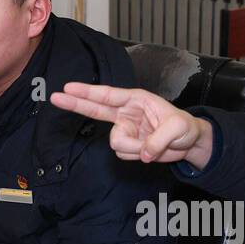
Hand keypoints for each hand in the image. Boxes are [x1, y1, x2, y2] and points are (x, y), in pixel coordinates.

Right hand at [51, 83, 213, 169]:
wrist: (188, 143)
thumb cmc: (184, 127)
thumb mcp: (178, 128)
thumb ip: (158, 140)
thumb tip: (143, 154)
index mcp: (136, 99)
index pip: (107, 95)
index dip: (87, 92)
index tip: (68, 88)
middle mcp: (126, 113)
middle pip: (94, 109)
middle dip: (76, 103)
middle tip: (55, 97)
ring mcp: (125, 129)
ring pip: (116, 143)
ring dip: (135, 148)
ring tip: (154, 145)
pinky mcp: (128, 144)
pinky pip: (125, 154)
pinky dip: (138, 155)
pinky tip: (149, 150)